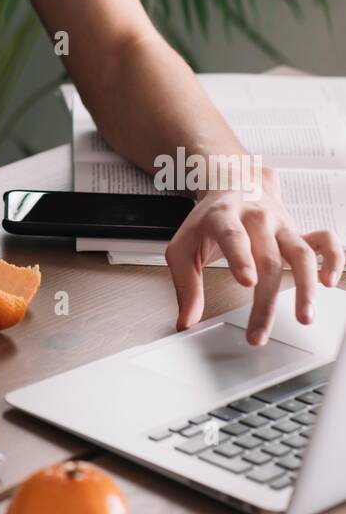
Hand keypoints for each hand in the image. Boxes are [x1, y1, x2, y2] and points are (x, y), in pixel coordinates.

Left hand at [165, 164, 343, 344]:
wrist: (233, 180)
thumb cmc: (209, 218)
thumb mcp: (184, 245)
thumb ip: (185, 284)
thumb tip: (187, 320)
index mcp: (224, 217)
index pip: (233, 236)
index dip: (241, 257)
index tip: (246, 280)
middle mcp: (257, 219)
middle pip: (268, 259)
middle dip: (265, 300)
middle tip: (258, 333)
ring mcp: (281, 225)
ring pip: (301, 253)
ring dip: (305, 286)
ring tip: (304, 316)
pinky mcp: (298, 231)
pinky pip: (325, 240)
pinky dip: (333, 259)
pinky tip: (329, 281)